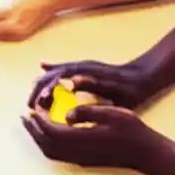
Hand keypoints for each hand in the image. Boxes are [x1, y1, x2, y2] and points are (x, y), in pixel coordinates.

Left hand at [21, 103, 169, 169]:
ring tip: (31, 124)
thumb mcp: (112, 113)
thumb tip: (67, 115)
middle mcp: (78, 152)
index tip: (34, 107)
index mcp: (82, 139)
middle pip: (45, 143)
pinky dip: (47, 144)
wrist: (145, 153)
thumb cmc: (132, 130)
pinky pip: (57, 154)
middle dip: (32, 129)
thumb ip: (88, 111)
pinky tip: (49, 134)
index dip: (39, 119)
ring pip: (50, 151)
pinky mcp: (83, 161)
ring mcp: (80, 159)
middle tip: (24, 115)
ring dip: (38, 138)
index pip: (51, 130)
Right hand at [29, 60, 156, 110]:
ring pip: (52, 74)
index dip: (42, 92)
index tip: (36, 107)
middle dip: (37, 90)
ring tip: (36, 101)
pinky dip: (50, 79)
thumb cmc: (129, 86)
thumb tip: (70, 81)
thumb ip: (92, 84)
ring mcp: (80, 67)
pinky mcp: (83, 71)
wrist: (143, 76)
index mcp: (82, 71)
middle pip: (48, 75)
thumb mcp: (113, 88)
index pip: (53, 79)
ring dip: (42, 87)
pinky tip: (45, 80)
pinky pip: (60, 74)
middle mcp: (78, 67)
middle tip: (31, 107)